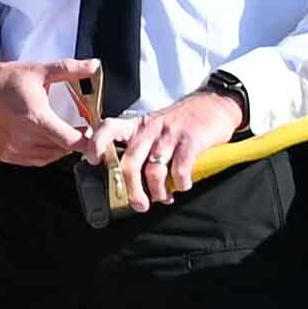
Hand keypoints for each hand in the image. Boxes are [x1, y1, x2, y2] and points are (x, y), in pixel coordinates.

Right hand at [0, 56, 103, 169]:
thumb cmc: (7, 80)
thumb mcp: (40, 71)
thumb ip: (70, 69)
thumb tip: (94, 65)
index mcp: (35, 117)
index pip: (69, 141)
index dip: (86, 141)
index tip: (94, 135)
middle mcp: (23, 137)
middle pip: (62, 149)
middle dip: (74, 140)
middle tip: (80, 128)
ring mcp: (14, 148)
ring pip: (50, 157)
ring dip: (60, 147)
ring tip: (62, 131)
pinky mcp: (7, 155)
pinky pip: (35, 160)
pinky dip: (45, 152)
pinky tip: (45, 138)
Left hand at [93, 85, 247, 213]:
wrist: (215, 104)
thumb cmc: (182, 121)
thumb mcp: (155, 127)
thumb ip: (140, 149)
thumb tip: (127, 183)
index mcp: (137, 126)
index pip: (109, 128)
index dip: (97, 143)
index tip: (91, 159)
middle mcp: (150, 129)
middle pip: (130, 162)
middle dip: (131, 190)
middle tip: (139, 205)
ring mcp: (170, 134)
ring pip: (154, 170)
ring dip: (158, 192)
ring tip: (163, 197)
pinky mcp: (191, 141)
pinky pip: (180, 169)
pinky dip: (180, 184)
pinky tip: (183, 186)